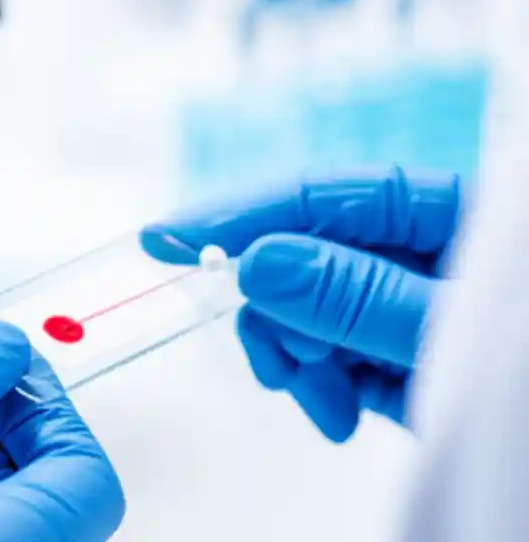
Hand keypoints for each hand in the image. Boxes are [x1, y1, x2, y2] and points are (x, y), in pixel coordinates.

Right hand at [140, 166, 461, 441]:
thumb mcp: (451, 329)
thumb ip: (357, 297)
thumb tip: (254, 262)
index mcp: (447, 213)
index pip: (321, 197)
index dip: (239, 215)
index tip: (163, 240)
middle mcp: (421, 252)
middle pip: (305, 258)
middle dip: (278, 317)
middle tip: (281, 369)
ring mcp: (409, 306)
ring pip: (309, 315)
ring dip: (300, 363)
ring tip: (331, 410)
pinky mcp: (404, 361)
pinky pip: (334, 361)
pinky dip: (323, 389)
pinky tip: (341, 417)